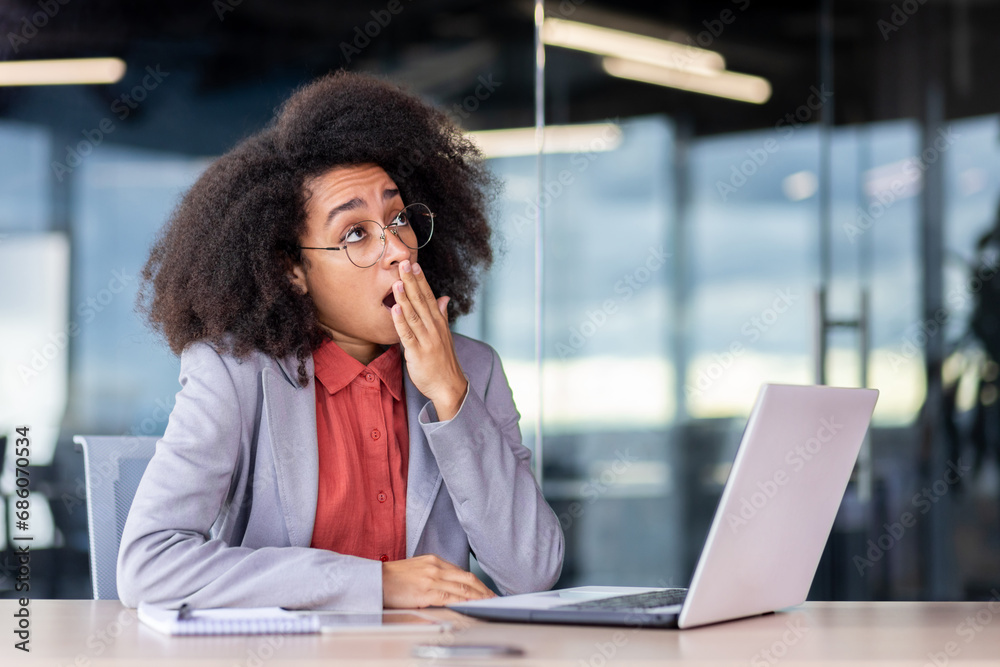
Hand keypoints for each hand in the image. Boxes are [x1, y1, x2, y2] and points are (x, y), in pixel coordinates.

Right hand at [382, 554, 496, 607]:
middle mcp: (436, 567)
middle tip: (495, 598)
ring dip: (478, 598)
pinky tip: (471, 606)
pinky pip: (449, 597)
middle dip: (483, 590)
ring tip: (489, 604)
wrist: (377, 579)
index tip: (486, 590)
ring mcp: (432, 578)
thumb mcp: (418, 569)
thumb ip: (434, 574)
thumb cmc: (394, 577)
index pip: (462, 572)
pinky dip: (463, 602)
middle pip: (467, 579)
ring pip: (462, 588)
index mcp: (435, 560)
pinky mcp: (426, 591)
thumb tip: (449, 587)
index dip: (477, 583)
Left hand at [390, 259, 467, 420]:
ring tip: (397, 281)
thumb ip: (441, 315)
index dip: (421, 280)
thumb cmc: (444, 361)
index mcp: (438, 322)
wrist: (449, 386)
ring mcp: (426, 340)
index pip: (429, 296)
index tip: (413, 264)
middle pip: (421, 301)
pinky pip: (407, 335)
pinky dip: (401, 321)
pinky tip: (395, 309)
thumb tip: (443, 297)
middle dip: (412, 282)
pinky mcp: (417, 353)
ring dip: (405, 297)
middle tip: (404, 263)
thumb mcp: (445, 335)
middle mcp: (433, 328)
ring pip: (413, 315)